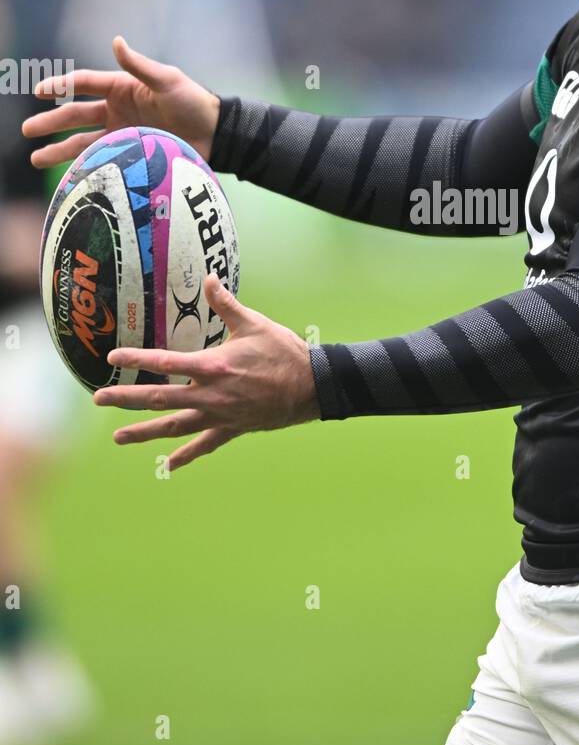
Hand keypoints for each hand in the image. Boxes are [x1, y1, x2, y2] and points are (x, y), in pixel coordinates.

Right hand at [21, 35, 220, 169]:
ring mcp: (121, 134)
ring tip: (36, 159)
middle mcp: (117, 110)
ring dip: (59, 150)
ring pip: (82, 142)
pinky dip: (84, 167)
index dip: (60, 86)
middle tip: (27, 131)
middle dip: (50, 123)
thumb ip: (140, 66)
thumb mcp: (168, 81)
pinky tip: (67, 176)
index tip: (39, 90)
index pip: (83, 84)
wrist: (215, 135)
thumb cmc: (194, 102)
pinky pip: (101, 161)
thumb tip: (116, 41)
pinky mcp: (130, 155)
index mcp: (122, 88)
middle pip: (75, 116)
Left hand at [92, 274, 319, 470]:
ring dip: (144, 432)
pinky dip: (185, 456)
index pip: (165, 363)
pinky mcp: (231, 429)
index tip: (112, 359)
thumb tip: (209, 278)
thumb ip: (226, 304)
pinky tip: (167, 466)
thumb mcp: (254, 324)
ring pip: (174, 427)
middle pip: (159, 399)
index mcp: (213, 366)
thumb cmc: (284, 353)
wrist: (312, 387)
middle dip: (126, 399)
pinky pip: (204, 445)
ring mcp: (219, 415)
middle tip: (99, 399)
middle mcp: (210, 395)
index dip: (136, 360)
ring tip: (118, 438)